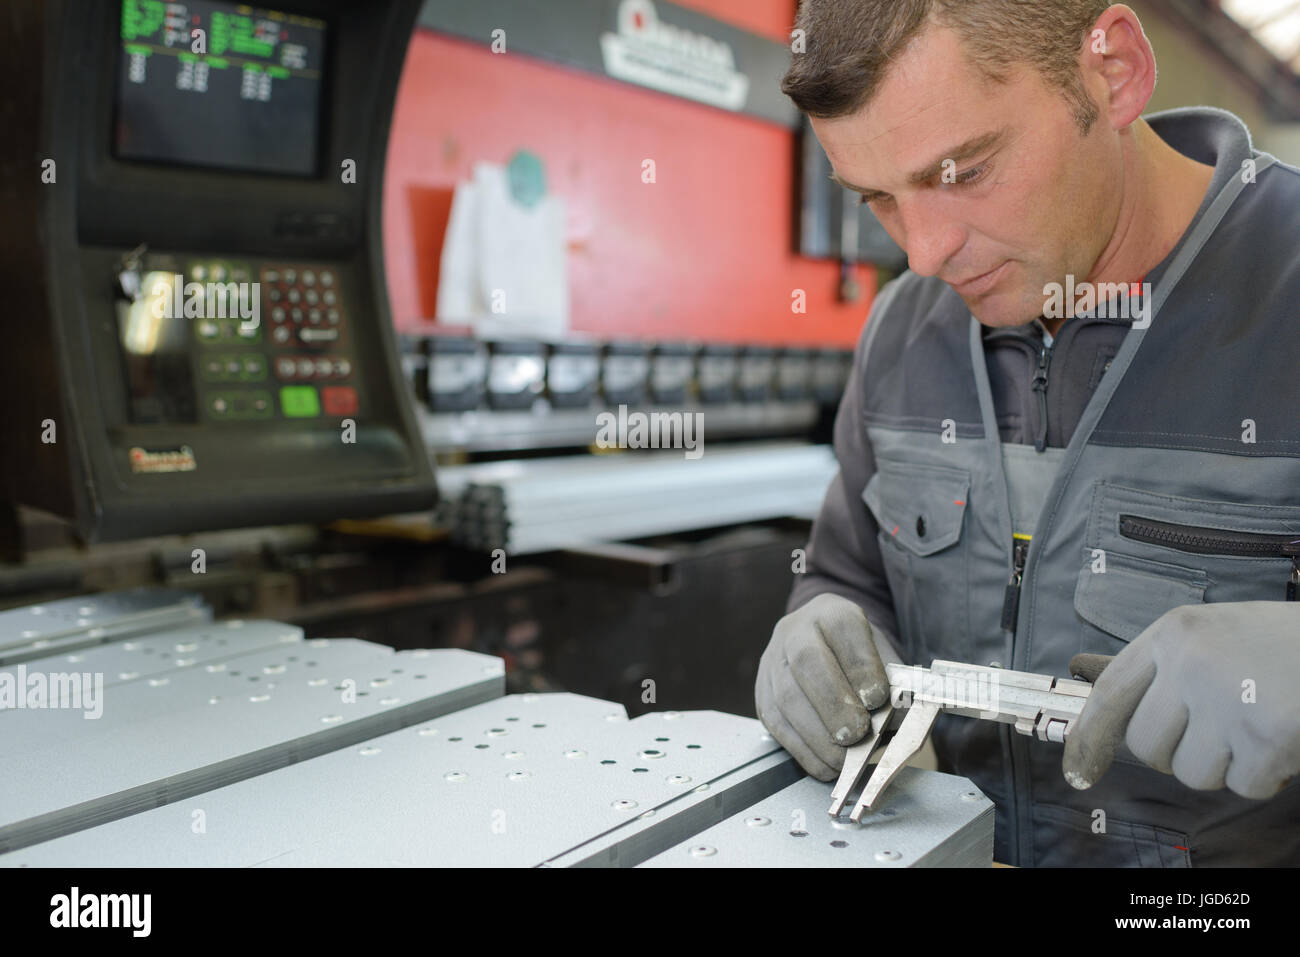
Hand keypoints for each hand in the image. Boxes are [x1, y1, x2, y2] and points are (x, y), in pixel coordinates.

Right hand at [755, 593, 890, 780]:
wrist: (822, 646)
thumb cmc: (858, 657)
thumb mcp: (881, 656)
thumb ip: (893, 682)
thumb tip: (899, 718)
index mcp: (831, 612)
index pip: (842, 629)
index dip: (860, 665)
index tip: (879, 698)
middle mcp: (795, 631)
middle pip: (806, 661)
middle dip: (833, 702)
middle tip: (857, 733)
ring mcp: (772, 661)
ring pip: (786, 696)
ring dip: (817, 734)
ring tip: (844, 758)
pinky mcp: (762, 693)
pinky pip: (776, 723)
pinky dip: (803, 750)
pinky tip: (826, 765)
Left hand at [1063, 601, 1299, 798]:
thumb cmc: (1284, 645)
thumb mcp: (1217, 634)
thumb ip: (1168, 669)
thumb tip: (1116, 724)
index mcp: (1174, 633)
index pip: (1111, 691)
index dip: (1089, 736)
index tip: (1078, 768)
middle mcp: (1191, 662)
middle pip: (1147, 746)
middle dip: (1180, 753)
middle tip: (1218, 732)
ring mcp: (1227, 699)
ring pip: (1191, 772)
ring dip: (1225, 765)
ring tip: (1256, 726)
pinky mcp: (1266, 736)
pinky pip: (1242, 784)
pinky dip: (1265, 774)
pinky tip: (1283, 739)